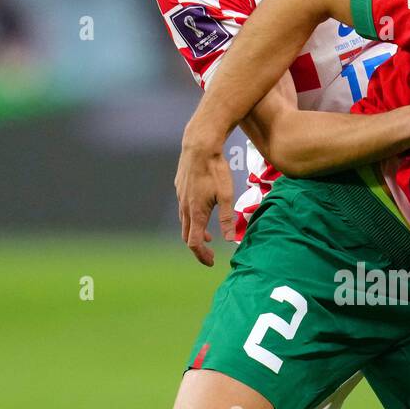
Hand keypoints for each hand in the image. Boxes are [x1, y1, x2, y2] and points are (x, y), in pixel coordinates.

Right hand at [175, 131, 235, 264]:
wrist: (199, 146)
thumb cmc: (215, 169)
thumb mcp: (226, 195)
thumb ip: (227, 219)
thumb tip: (229, 240)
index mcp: (196, 212)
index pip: (194, 243)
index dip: (202, 256)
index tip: (211, 262)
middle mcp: (185, 207)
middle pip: (187, 235)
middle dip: (198, 248)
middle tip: (210, 256)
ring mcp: (180, 197)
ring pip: (185, 222)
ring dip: (196, 233)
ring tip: (209, 238)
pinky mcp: (180, 188)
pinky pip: (184, 209)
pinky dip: (192, 219)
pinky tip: (202, 213)